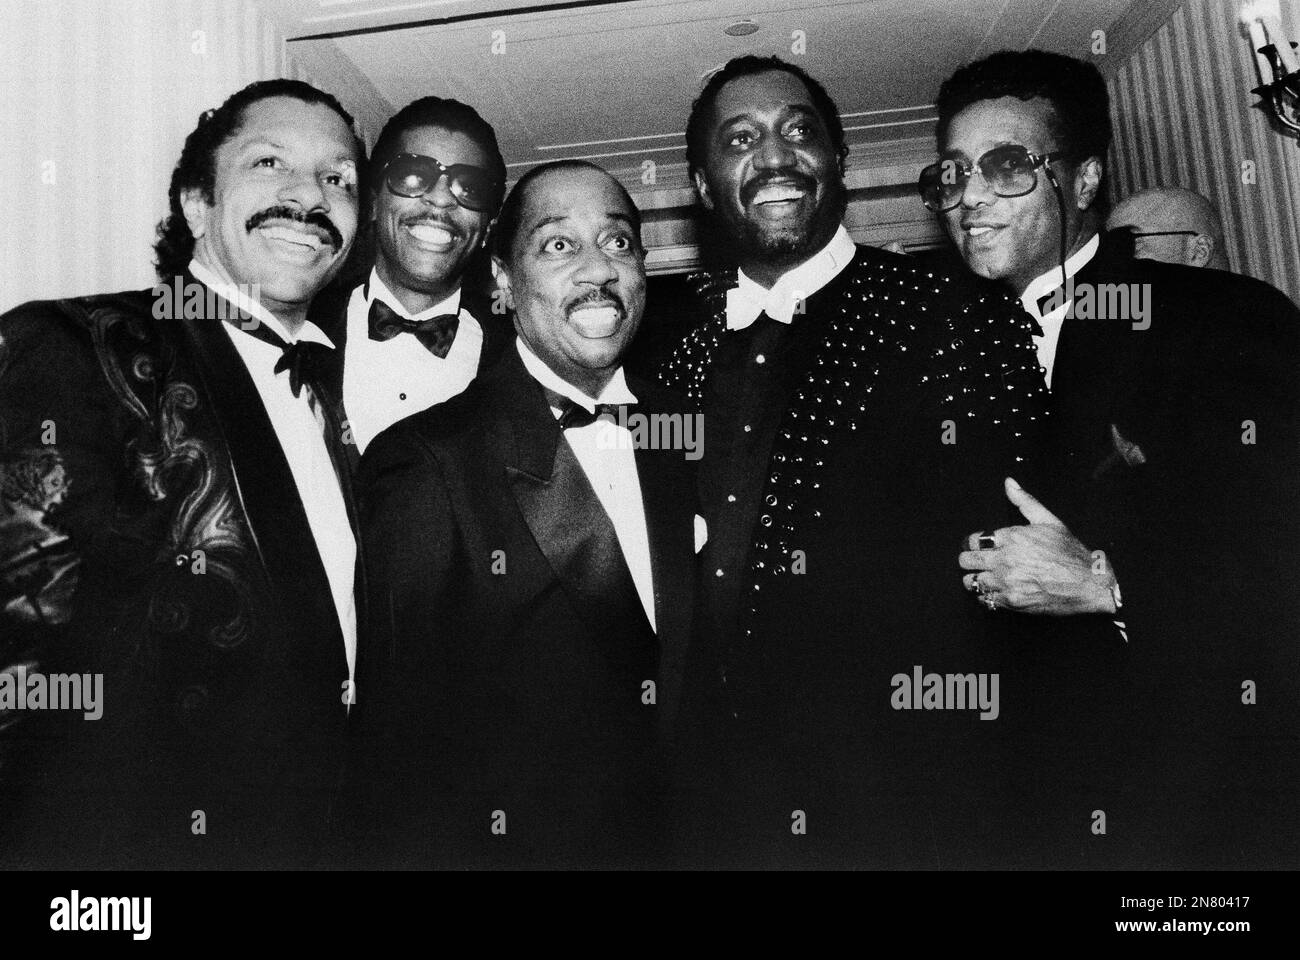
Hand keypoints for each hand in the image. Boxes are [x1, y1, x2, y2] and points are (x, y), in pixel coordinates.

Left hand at [958, 477, 1117, 615]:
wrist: (1088, 584)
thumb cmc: (1070, 553)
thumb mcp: (1049, 520)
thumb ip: (1025, 500)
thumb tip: (1009, 483)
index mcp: (1011, 537)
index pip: (973, 540)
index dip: (974, 544)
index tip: (979, 547)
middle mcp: (1004, 559)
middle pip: (966, 560)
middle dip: (969, 560)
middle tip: (976, 561)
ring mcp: (1006, 582)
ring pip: (970, 581)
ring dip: (974, 578)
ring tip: (984, 576)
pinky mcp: (1011, 601)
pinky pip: (984, 599)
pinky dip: (986, 595)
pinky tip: (995, 590)